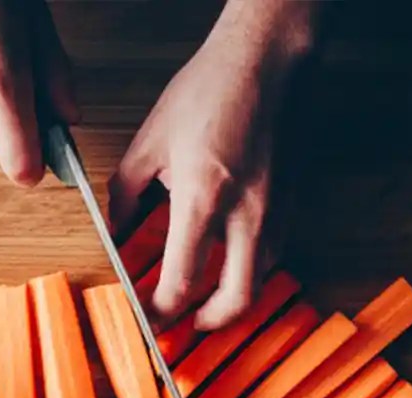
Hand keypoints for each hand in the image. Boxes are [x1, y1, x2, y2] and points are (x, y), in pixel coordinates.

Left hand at [108, 1, 315, 329]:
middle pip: (236, 300)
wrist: (270, 61)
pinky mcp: (293, 203)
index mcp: (205, 196)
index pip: (182, 280)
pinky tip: (229, 260)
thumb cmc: (212, 89)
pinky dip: (249, 269)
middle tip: (184, 323)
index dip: (160, 308)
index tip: (146, 312)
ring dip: (231, 298)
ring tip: (204, 295)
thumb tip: (118, 229)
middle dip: (207, 323)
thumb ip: (128, 193)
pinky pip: (273, 254)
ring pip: (260, 280)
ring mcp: (278, 210)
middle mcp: (248, 213)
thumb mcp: (151, 139)